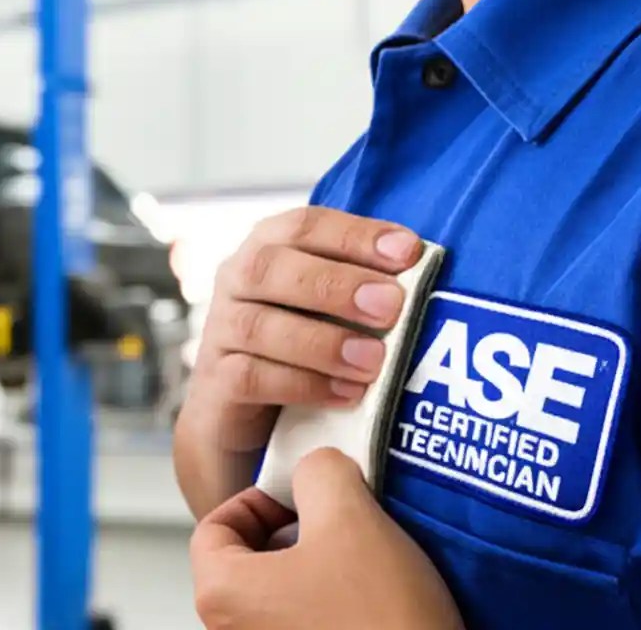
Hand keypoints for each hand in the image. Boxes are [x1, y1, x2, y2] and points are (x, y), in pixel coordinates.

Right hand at [174, 207, 421, 515]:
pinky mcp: (216, 382)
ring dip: (323, 342)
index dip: (355, 235)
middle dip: (337, 284)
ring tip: (373, 360)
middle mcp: (236, 281)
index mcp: (267, 248)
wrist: (240, 415)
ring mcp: (220, 332)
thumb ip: (362, 288)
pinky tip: (345, 394)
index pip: (304, 225)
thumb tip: (424, 276)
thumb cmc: (298, 348)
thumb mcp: (328, 308)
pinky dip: (303, 384)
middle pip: (271, 268)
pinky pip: (251, 378)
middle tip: (391, 306)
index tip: (407, 251)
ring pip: (259, 326)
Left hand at [190, 448, 462, 629]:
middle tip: (334, 523)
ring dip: (315, 569)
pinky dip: (329, 604)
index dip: (256, 502)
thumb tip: (316, 469)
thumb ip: (320, 472)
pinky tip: (370, 598)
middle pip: (245, 563)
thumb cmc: (381, 621)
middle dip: (291, 534)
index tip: (296, 498)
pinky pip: (303, 624)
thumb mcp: (350, 514)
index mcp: (221, 593)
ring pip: (277, 596)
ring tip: (360, 562)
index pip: (213, 529)